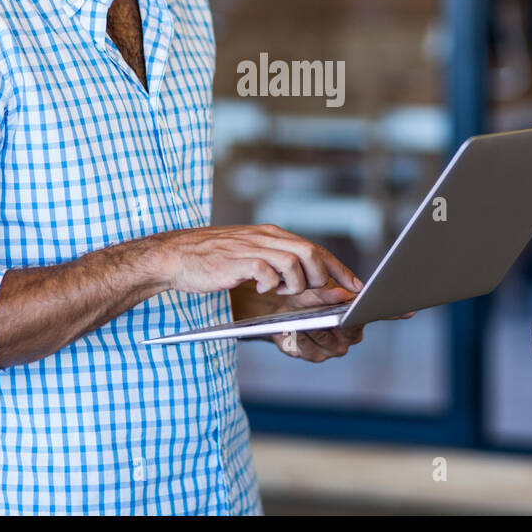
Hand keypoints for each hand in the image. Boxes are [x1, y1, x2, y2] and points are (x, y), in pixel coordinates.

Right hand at [152, 223, 362, 297]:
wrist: (175, 256)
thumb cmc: (213, 261)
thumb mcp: (251, 258)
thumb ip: (279, 267)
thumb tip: (310, 286)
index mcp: (272, 236)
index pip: (315, 248)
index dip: (339, 269)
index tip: (355, 287)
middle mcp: (266, 238)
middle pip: (311, 253)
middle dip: (319, 279)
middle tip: (311, 295)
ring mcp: (252, 248)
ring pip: (295, 262)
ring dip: (295, 284)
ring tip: (279, 293)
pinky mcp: (237, 261)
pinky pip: (268, 272)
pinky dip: (271, 284)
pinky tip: (260, 289)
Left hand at [231, 271, 415, 363]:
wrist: (276, 312)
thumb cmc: (301, 298)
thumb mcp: (313, 291)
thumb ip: (329, 293)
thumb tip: (344, 295)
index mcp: (357, 314)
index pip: (382, 313)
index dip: (396, 312)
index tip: (410, 310)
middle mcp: (350, 334)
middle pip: (352, 332)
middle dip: (340, 322)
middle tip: (331, 316)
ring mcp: (333, 347)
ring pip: (329, 342)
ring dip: (316, 330)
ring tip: (302, 321)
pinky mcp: (315, 356)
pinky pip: (312, 350)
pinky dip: (303, 340)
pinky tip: (294, 332)